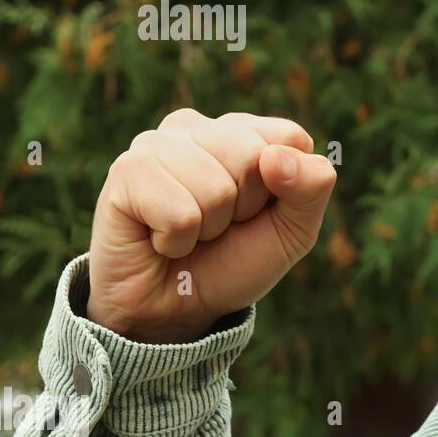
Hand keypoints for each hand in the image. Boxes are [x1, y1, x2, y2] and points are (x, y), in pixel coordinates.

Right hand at [86, 109, 337, 342]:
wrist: (176, 309)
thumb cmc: (234, 261)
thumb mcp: (294, 231)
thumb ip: (311, 189)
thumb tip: (277, 157)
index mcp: (243, 131)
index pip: (291, 137)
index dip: (285, 189)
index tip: (257, 211)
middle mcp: (197, 127)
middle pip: (253, 155)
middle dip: (244, 208)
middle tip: (219, 226)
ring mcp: (156, 144)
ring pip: (216, 188)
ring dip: (209, 228)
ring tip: (189, 232)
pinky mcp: (125, 171)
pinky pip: (180, 214)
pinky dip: (178, 241)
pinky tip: (160, 239)